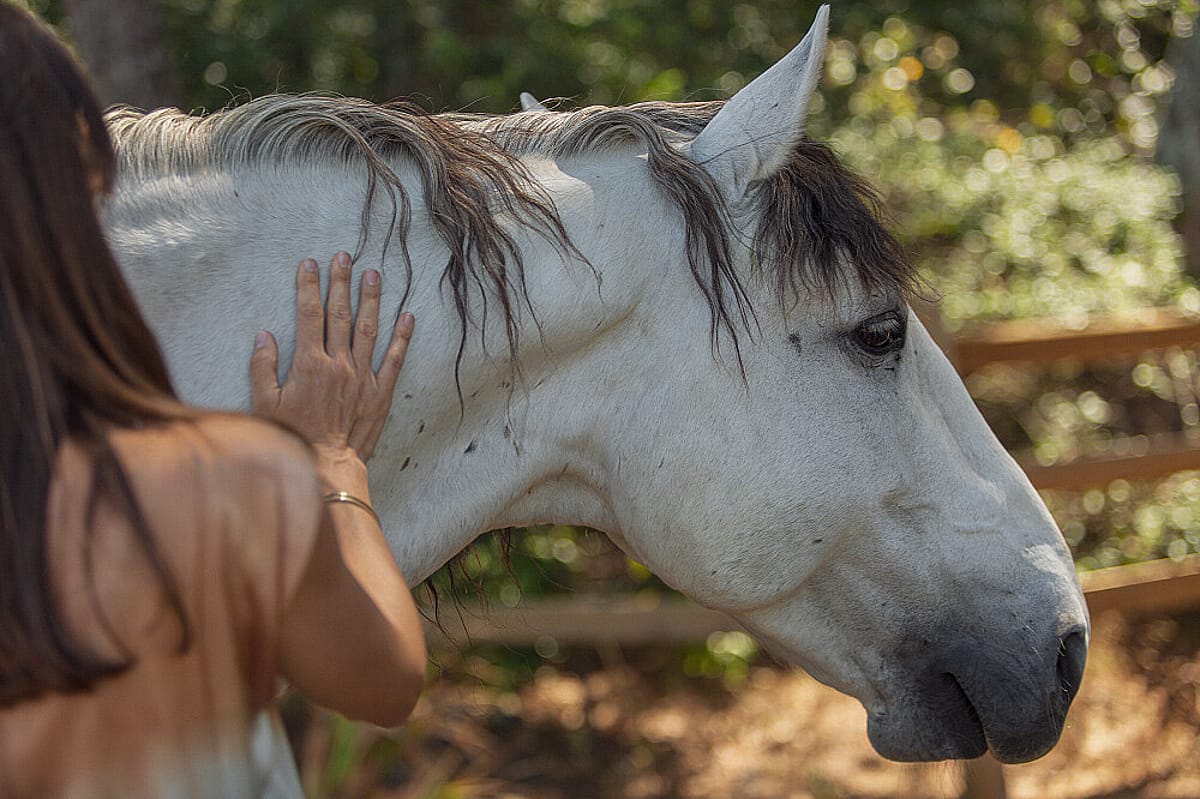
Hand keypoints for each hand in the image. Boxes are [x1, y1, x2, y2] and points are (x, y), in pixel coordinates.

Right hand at [251, 252, 413, 464]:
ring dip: (372, 299)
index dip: (309, 286)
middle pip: (340, 313)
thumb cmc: (293, 437)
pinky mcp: (381, 392)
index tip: (310, 264)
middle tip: (345, 256)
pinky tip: (408, 316)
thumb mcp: (266, 403)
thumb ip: (263, 367)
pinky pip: (395, 359)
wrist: (328, 465)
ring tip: (374, 274)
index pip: (309, 314)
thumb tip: (265, 336)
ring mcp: (363, 377)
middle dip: (341, 282)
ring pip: (369, 329)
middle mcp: (339, 364)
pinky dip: (402, 337)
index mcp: (309, 364)